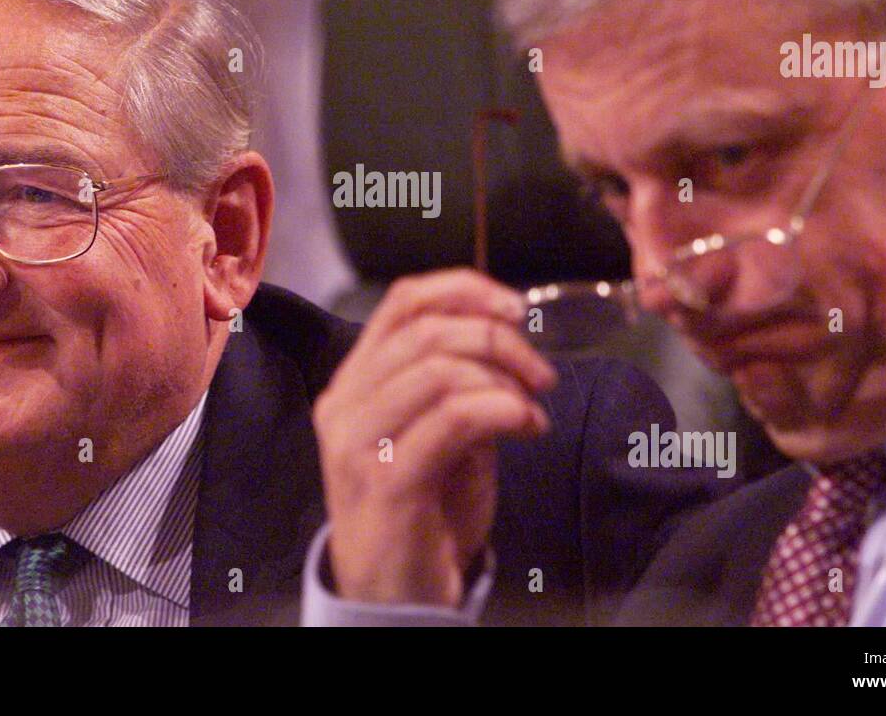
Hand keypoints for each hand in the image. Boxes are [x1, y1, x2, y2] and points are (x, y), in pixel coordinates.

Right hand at [312, 268, 556, 606]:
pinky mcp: (386, 481)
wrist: (394, 597)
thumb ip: (457, 381)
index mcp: (353, 382)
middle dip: (499, 340)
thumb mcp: (440, 432)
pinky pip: (453, 418)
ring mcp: (358, 443)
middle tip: (541, 372)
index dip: (464, 289)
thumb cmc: (423, 511)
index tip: (516, 307)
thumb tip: (504, 335)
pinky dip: (502, 410)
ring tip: (532, 408)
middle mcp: (344, 404)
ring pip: (439, 369)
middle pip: (427, 331)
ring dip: (505, 379)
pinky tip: (526, 427)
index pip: (403, 302)